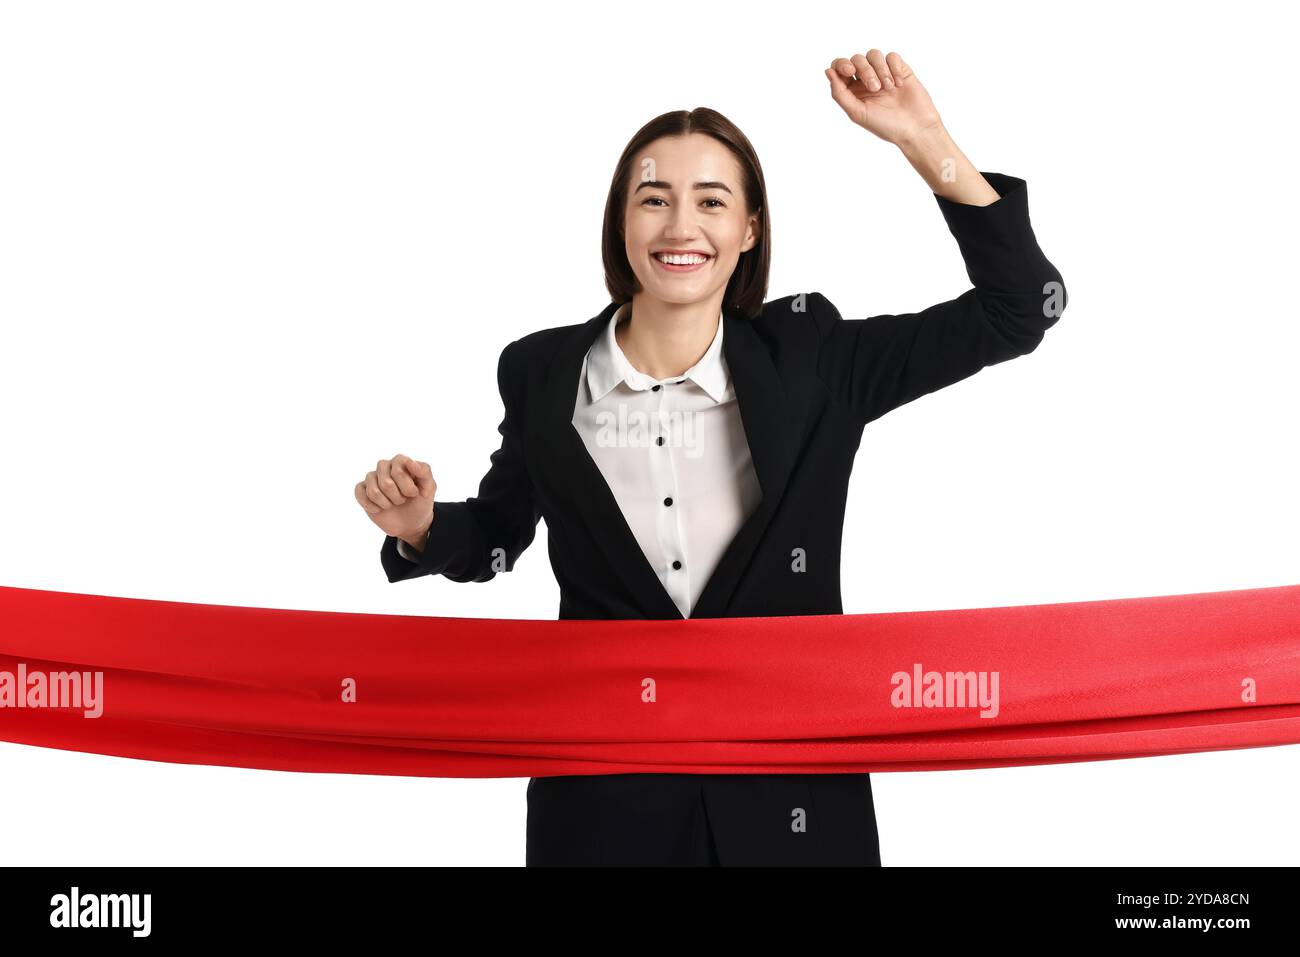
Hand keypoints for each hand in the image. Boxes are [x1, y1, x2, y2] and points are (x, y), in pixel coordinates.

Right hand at [355, 453, 435, 541]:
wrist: (411, 522)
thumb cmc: (420, 502)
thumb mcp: (429, 488)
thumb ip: (425, 472)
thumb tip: (410, 462)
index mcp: (400, 461)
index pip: (398, 469)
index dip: (406, 485)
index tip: (414, 493)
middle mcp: (385, 466)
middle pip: (386, 483)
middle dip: (398, 497)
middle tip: (404, 499)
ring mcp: (372, 478)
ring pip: (373, 492)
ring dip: (386, 504)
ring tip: (393, 503)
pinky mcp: (362, 490)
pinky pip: (360, 495)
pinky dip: (372, 507)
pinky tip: (380, 508)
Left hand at [825, 50, 942, 145]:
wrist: (915, 128)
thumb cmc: (885, 125)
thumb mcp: (857, 113)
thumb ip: (839, 93)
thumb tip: (828, 71)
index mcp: (853, 90)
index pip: (840, 68)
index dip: (842, 64)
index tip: (850, 72)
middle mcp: (866, 80)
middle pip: (857, 59)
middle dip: (865, 70)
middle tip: (875, 88)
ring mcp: (884, 73)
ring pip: (874, 54)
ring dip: (880, 69)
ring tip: (888, 88)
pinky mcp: (900, 69)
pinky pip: (892, 56)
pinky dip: (894, 67)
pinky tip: (899, 84)